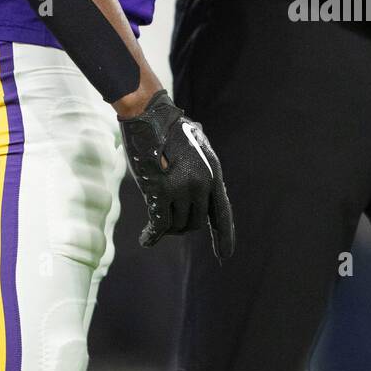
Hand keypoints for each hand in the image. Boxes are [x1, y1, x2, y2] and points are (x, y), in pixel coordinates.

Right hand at [120, 90, 234, 257]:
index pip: (222, 212)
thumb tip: (200, 195)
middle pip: (195, 222)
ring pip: (176, 224)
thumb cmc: (168, 128)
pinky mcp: (161, 191)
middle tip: (166, 219)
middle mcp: (202, 183)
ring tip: (154, 219)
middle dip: (181, 226)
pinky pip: (159, 224)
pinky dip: (152, 236)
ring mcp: (182, 188)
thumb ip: (200, 171)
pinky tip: (146, 239)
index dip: (224, 235)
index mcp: (213, 172)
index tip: (224, 256)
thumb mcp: (195, 148)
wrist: (149, 115)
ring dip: (166, 226)